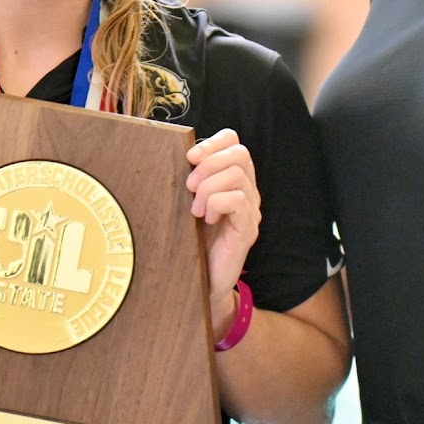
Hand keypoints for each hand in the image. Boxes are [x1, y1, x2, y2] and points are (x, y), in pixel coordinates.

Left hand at [186, 129, 259, 337]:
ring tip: (195, 208)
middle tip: (189, 185)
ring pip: (237, 175)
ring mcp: (250, 210)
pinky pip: (239, 201)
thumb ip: (188, 180)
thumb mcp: (186, 202)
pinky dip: (217, 204)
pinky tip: (205, 219)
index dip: (213, 142)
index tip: (189, 156)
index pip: (234, 141)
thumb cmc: (190, 240)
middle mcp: (247, 191)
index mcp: (231, 179)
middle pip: (239, 153)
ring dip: (209, 187)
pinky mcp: (248, 229)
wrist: (200, 282)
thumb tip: (173, 155)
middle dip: (209, 163)